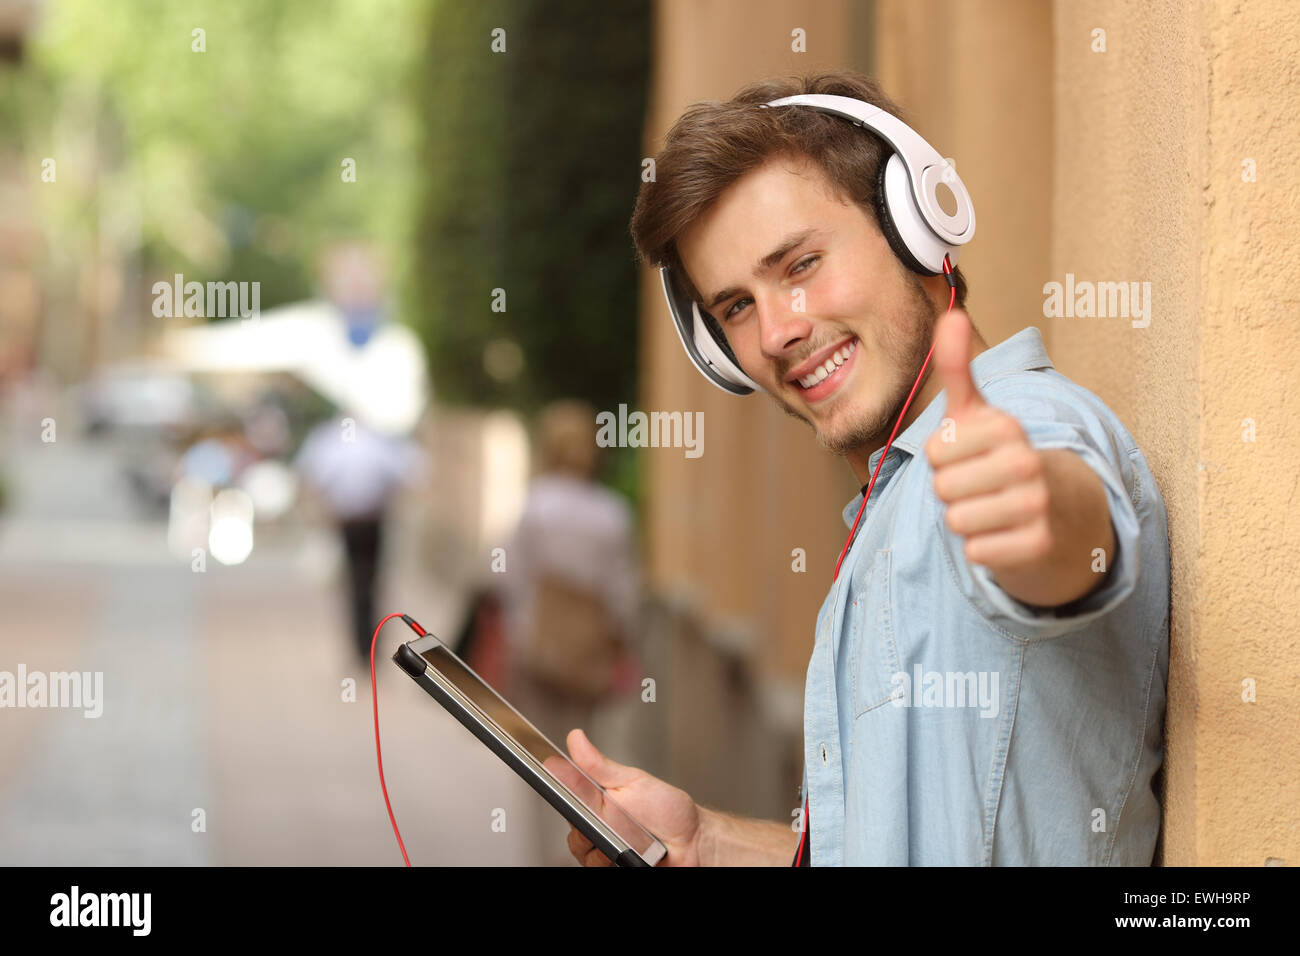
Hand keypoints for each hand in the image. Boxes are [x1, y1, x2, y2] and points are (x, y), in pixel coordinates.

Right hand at [563, 729, 702, 866]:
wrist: (694, 843)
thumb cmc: (668, 811)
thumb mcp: (632, 780)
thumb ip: (599, 765)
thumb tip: (576, 739)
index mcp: (598, 799)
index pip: (566, 793)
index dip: (560, 788)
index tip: (558, 779)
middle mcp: (597, 824)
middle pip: (571, 824)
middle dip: (585, 820)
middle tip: (605, 816)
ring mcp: (603, 847)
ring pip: (580, 848)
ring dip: (597, 843)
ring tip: (622, 838)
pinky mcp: (609, 866)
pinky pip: (593, 865)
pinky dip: (604, 860)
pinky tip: (622, 854)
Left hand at [923, 309, 1051, 570]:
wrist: (1063, 515)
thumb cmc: (1005, 460)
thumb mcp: (981, 414)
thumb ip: (960, 368)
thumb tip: (952, 314)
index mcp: (1007, 427)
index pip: (935, 452)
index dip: (945, 460)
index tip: (972, 457)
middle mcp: (1027, 462)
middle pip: (942, 489)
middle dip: (953, 492)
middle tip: (982, 487)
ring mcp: (1037, 504)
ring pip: (957, 521)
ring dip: (967, 521)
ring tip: (993, 509)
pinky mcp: (1038, 545)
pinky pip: (976, 552)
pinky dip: (984, 549)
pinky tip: (1006, 535)